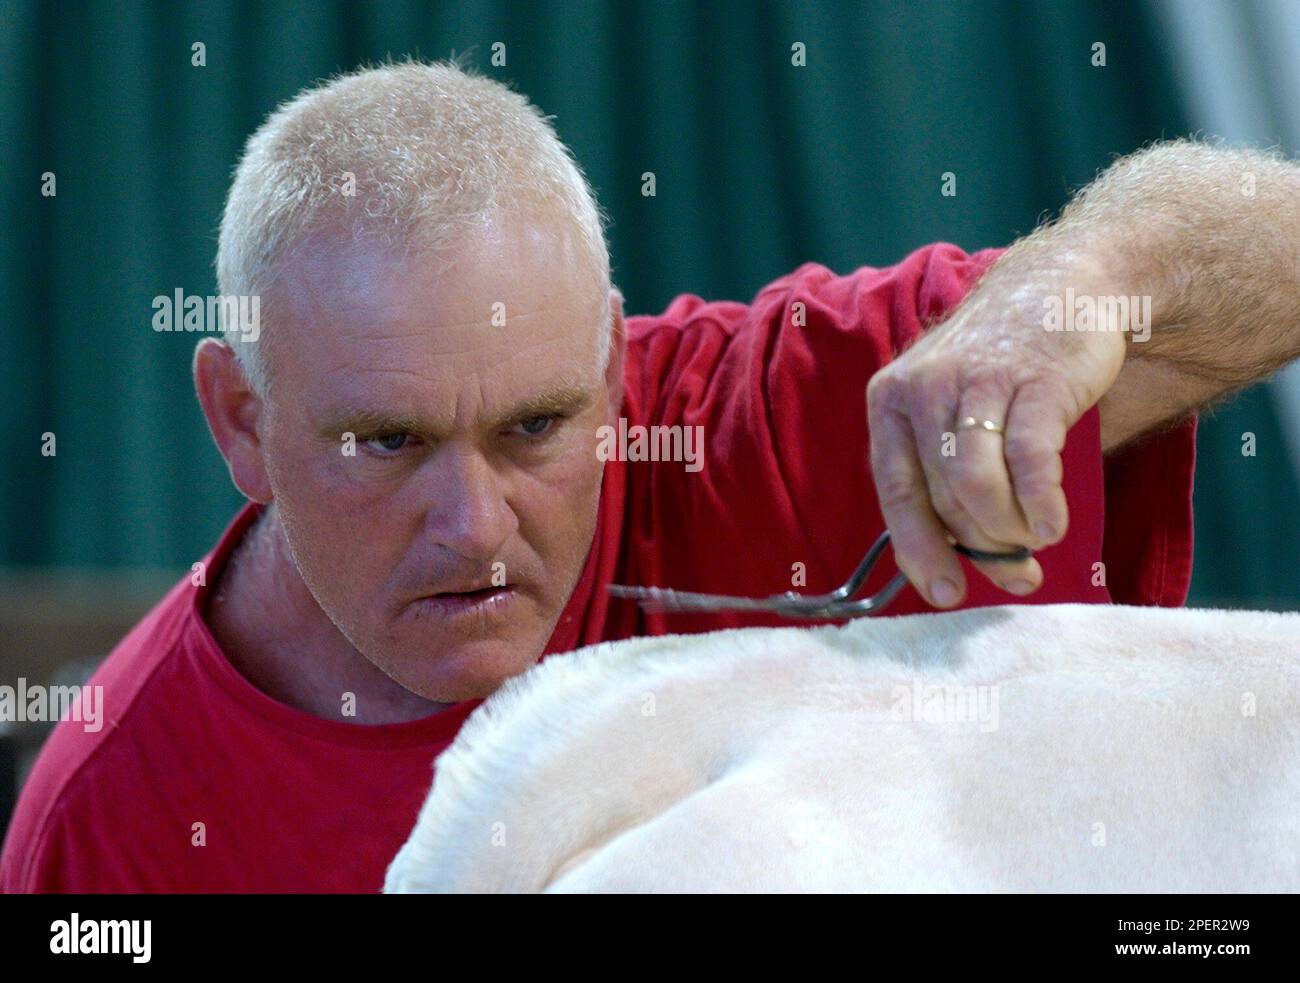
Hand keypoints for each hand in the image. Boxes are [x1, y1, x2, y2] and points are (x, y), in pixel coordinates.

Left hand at [865, 256, 1127, 607]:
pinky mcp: (1035, 381)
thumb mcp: (948, 406)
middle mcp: (924, 389)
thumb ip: (939, 472)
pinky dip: (1040, 504)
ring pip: (975, 485)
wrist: (1060, 286)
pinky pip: (1029, 461)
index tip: (942, 592)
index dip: (918, 549)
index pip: (895, 490)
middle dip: (981, 548)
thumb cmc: (1000, 366)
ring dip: (1009, 530)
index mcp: (892, 401)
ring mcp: (978, 382)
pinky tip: (1053, 524)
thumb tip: (947, 559)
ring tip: (1037, 541)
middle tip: (1017, 575)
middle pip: (941, 496)